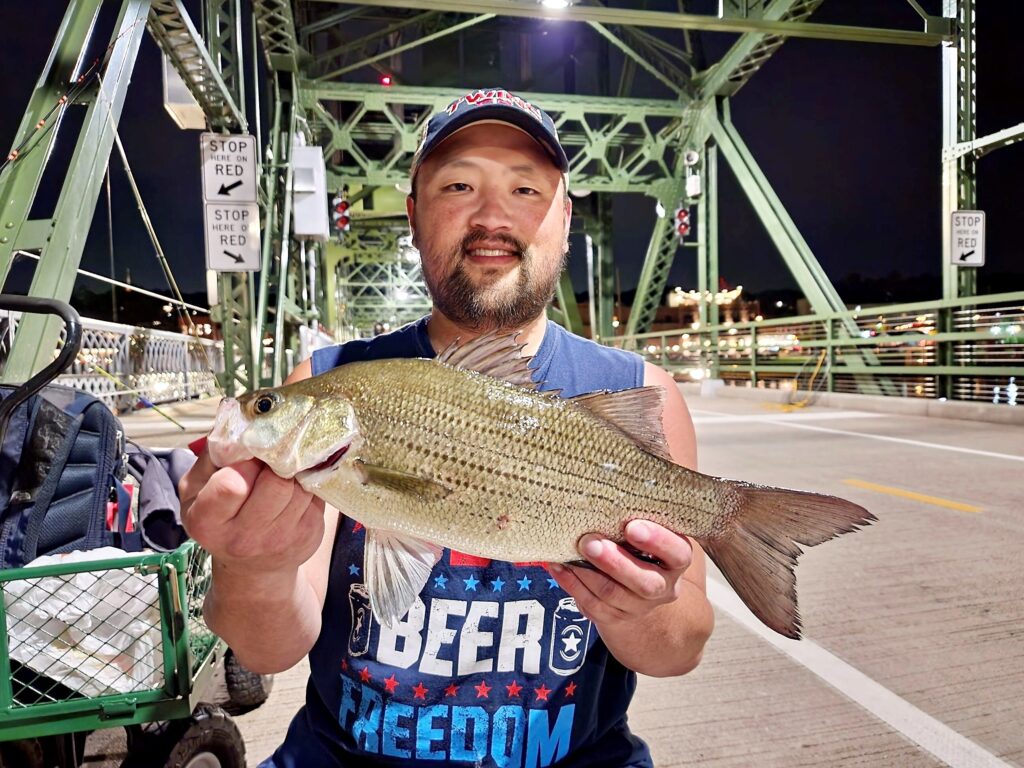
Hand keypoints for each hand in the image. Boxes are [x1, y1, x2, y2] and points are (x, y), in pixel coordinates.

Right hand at [180, 452, 325, 574]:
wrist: (251, 566)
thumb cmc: (221, 518)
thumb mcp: (197, 489)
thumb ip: (211, 457)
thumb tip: (238, 424)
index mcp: (208, 522)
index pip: (232, 484)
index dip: (244, 462)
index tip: (248, 457)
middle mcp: (244, 538)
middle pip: (276, 482)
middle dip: (276, 463)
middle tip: (271, 459)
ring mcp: (280, 540)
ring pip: (300, 486)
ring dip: (294, 472)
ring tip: (282, 473)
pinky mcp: (309, 536)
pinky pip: (316, 494)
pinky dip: (307, 484)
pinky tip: (294, 488)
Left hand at [548, 520, 693, 625]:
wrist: (639, 591)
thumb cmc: (643, 545)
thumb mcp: (651, 529)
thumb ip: (642, 514)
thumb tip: (624, 487)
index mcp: (677, 560)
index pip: (676, 553)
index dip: (657, 541)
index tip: (631, 526)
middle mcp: (663, 587)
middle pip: (644, 582)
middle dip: (614, 562)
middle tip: (590, 542)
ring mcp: (639, 606)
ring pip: (612, 594)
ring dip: (587, 572)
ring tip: (570, 552)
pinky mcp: (614, 616)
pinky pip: (591, 604)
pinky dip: (572, 583)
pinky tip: (559, 566)